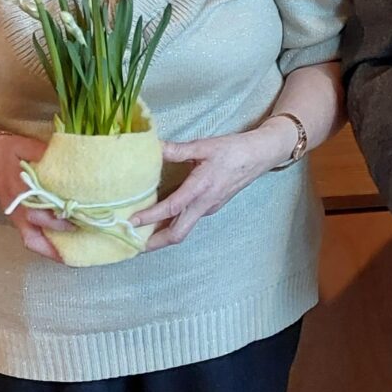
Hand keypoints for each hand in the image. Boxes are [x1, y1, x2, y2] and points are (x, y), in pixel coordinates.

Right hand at [0, 131, 68, 261]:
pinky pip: (32, 240)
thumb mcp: (24, 146)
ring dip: (52, 250)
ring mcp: (16, 217)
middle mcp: (17, 208)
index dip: (54, 217)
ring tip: (76, 256)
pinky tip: (66, 251)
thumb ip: (42, 151)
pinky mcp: (19, 220)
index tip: (74, 216)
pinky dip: (47, 248)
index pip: (35, 209)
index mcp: (19, 190)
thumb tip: (68, 154)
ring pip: (32, 241)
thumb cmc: (8, 152)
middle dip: (59, 233)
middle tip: (85, 231)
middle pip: (35, 228)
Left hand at [133, 126, 284, 251]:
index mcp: (201, 189)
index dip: (150, 217)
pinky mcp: (212, 207)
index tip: (131, 222)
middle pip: (177, 234)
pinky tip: (162, 218)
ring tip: (141, 235)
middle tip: (132, 245)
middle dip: (154, 243)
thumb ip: (177, 150)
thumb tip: (153, 147)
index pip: (172, 208)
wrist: (259, 156)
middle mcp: (204, 204)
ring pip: (183, 229)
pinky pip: (189, 221)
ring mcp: (209, 208)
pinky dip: (173, 224)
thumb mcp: (204, 146)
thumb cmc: (234, 150)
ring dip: (162, 236)